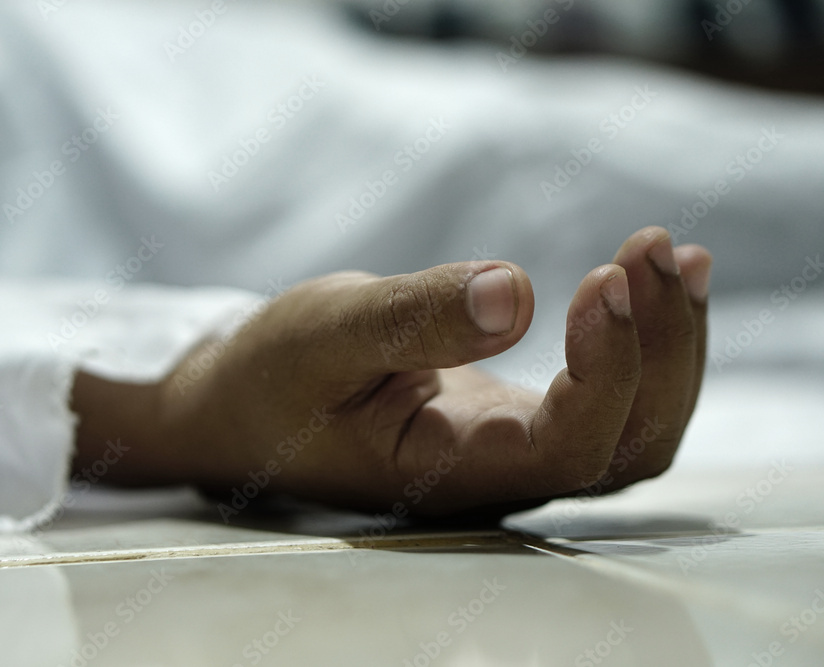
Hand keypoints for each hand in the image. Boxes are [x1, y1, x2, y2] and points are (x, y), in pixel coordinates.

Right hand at [72, 227, 710, 515]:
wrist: (250, 409)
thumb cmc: (272, 379)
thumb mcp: (324, 335)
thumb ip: (412, 320)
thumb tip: (516, 291)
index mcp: (448, 472)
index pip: (568, 448)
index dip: (608, 371)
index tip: (605, 279)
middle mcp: (499, 476)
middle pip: (630, 443)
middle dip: (663, 346)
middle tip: (654, 249)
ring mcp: (514, 452)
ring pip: (634, 426)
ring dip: (669, 343)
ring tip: (670, 254)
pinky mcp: (517, 420)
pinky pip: (608, 399)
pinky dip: (643, 341)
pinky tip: (648, 280)